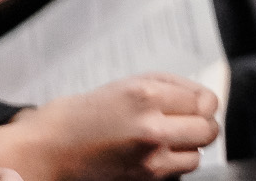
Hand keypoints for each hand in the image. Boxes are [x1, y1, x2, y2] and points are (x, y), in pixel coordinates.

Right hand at [0, 74, 219, 180]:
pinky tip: (152, 155)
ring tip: (165, 140)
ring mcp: (147, 159)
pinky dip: (171, 165)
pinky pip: (176, 173)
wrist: (47, 150)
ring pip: (196, 156)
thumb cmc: (84, 114)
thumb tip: (204, 99)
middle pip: (208, 130)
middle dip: (200, 125)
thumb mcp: (130, 84)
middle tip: (185, 122)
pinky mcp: (142, 180)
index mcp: (147, 96)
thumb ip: (173, 87)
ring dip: (186, 148)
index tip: (196, 105)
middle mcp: (151, 128)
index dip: (203, 103)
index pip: (205, 102)